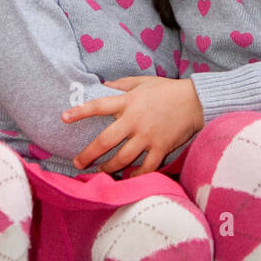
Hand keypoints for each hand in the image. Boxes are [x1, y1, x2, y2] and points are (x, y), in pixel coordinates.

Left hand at [62, 76, 203, 176]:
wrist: (196, 101)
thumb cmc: (168, 90)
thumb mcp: (143, 81)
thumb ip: (122, 85)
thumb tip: (103, 86)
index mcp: (128, 102)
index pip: (99, 106)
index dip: (80, 112)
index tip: (64, 118)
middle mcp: (135, 121)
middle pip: (106, 141)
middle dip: (89, 154)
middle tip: (78, 163)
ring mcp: (148, 136)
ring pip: (122, 158)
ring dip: (108, 168)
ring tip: (100, 172)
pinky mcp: (161, 148)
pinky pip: (146, 167)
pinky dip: (136, 175)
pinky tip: (128, 178)